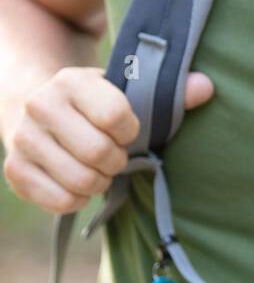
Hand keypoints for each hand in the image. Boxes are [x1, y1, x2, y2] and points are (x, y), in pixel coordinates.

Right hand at [3, 66, 212, 215]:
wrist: (38, 110)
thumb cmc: (95, 104)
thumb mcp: (126, 90)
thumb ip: (169, 92)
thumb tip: (206, 87)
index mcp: (72, 81)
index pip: (115, 117)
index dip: (131, 132)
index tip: (128, 130)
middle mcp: (40, 106)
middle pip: (98, 153)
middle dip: (116, 161)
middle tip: (115, 156)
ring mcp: (23, 139)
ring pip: (80, 181)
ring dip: (99, 182)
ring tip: (99, 169)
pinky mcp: (14, 170)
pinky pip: (60, 201)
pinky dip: (78, 199)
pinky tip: (79, 184)